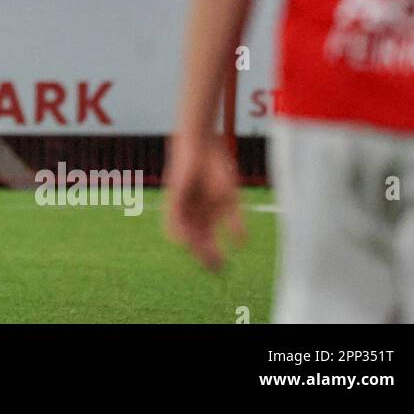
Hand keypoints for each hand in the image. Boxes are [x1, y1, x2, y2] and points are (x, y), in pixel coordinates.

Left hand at [163, 130, 246, 271]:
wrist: (202, 145)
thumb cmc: (217, 168)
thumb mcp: (230, 198)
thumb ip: (235, 221)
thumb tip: (241, 244)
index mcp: (205, 215)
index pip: (208, 241)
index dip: (214, 255)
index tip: (222, 269)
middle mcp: (192, 213)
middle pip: (196, 240)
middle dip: (205, 255)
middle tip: (214, 268)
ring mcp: (182, 205)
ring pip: (184, 231)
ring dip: (193, 246)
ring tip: (202, 257)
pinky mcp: (173, 195)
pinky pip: (172, 216)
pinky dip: (177, 229)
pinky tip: (183, 240)